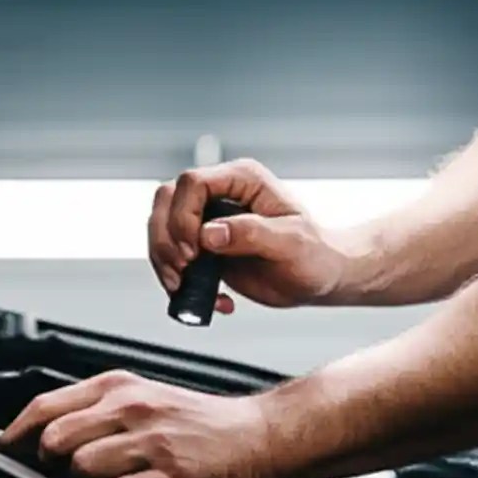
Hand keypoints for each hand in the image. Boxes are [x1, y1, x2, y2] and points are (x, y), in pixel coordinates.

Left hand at [0, 370, 278, 477]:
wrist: (258, 435)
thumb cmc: (200, 423)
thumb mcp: (143, 400)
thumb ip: (97, 413)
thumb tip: (46, 437)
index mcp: (117, 387)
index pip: (44, 406)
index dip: (15, 434)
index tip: (6, 453)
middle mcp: (130, 408)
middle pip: (54, 438)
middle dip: (49, 464)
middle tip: (63, 476)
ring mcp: (150, 440)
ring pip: (81, 468)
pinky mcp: (170, 473)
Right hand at [149, 159, 349, 312]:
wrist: (318, 278)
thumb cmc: (315, 256)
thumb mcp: (291, 243)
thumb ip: (251, 233)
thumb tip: (209, 233)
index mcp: (243, 180)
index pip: (193, 183)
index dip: (184, 215)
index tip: (195, 249)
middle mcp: (221, 194)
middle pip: (166, 200)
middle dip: (165, 239)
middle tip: (182, 269)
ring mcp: (208, 219)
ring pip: (160, 227)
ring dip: (164, 260)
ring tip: (185, 286)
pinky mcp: (203, 246)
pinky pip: (171, 255)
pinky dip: (177, 279)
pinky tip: (208, 297)